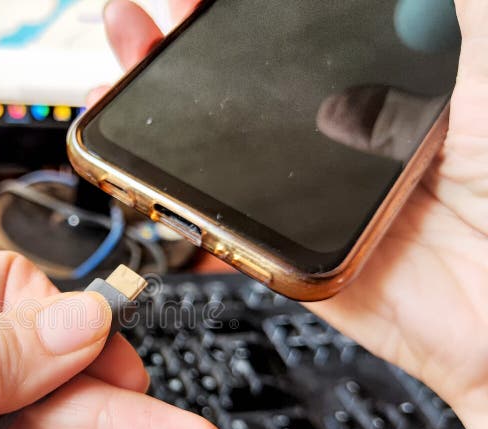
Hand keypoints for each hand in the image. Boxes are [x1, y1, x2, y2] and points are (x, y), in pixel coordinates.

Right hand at [101, 0, 487, 428]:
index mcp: (388, 87)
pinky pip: (230, 238)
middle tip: (143, 27)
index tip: (199, 0)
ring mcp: (318, 205)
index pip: (290, 46)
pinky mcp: (301, 262)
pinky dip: (178, 211)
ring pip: (223, 164)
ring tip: (116, 87)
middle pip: (244, 99)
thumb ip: (438, 12)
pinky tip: (141, 177)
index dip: (235, 19)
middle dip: (180, 59)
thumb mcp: (480, 57)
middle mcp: (346, 143)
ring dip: (160, 129)